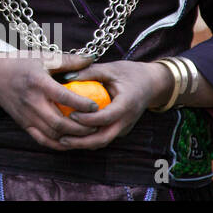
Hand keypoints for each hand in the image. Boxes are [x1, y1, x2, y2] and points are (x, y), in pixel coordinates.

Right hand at [0, 52, 101, 150]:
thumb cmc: (20, 64)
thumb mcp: (42, 57)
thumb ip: (68, 60)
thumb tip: (92, 59)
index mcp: (38, 83)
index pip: (63, 97)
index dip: (82, 104)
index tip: (96, 106)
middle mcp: (32, 102)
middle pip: (59, 122)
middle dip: (82, 128)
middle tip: (97, 124)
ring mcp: (27, 116)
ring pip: (53, 134)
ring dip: (73, 138)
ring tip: (88, 133)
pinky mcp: (24, 124)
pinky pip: (43, 140)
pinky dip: (59, 144)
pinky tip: (71, 141)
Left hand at [57, 60, 172, 150]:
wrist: (151, 84)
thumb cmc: (129, 73)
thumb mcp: (110, 68)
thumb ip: (89, 72)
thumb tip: (64, 77)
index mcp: (126, 105)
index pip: (106, 118)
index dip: (87, 119)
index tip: (71, 115)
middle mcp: (126, 120)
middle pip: (104, 138)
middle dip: (82, 141)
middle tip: (61, 138)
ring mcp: (124, 127)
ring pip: (103, 141)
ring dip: (83, 144)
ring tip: (62, 141)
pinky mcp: (120, 130)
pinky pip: (104, 137)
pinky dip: (88, 140)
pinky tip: (72, 136)